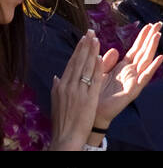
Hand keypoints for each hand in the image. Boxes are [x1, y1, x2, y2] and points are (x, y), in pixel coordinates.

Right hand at [49, 31, 107, 150]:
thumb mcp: (56, 101)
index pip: (71, 64)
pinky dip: (96, 67)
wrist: (66, 136)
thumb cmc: (62, 120)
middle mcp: (68, 86)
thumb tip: (57, 76)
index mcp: (61, 86)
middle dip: (84, 46)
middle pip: (78, 62)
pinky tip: (99, 56)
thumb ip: (57, 87)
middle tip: (90, 31)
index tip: (83, 38)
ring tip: (95, 38)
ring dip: (91, 52)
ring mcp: (78, 91)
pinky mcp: (88, 97)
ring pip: (85, 67)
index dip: (78, 50)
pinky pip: (92, 79)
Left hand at [94, 22, 162, 129]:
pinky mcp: (133, 90)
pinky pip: (145, 77)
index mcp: (124, 67)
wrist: (92, 112)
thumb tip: (115, 49)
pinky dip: (153, 67)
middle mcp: (131, 72)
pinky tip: (161, 57)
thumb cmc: (96, 94)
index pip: (136, 49)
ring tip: (158, 35)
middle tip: (158, 23)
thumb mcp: (101, 73)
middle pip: (143, 52)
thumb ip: (107, 61)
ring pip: (146, 61)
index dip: (143, 37)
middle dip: (150, 37)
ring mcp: (134, 80)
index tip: (149, 25)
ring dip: (152, 47)